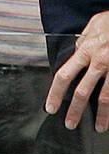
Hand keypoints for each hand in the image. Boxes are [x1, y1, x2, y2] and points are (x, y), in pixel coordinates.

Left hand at [45, 10, 108, 130]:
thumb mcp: (93, 25)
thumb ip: (83, 41)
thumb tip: (75, 51)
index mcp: (86, 50)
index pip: (64, 75)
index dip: (55, 94)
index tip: (51, 107)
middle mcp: (100, 61)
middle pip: (83, 92)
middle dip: (75, 111)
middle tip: (70, 124)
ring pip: (106, 97)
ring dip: (102, 115)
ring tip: (100, 127)